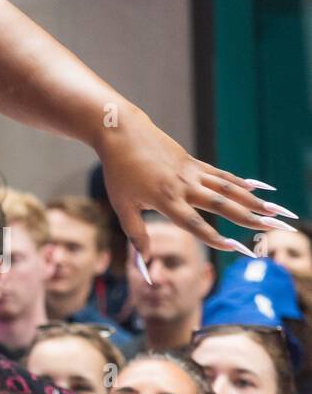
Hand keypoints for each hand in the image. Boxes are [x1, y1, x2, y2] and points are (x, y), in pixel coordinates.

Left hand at [96, 107, 290, 260]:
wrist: (122, 133)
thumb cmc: (119, 172)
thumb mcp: (122, 204)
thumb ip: (135, 233)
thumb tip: (143, 260)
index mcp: (165, 200)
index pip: (194, 224)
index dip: (214, 237)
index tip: (235, 248)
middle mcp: (183, 186)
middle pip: (221, 205)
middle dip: (248, 218)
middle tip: (273, 228)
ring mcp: (190, 172)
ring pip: (226, 188)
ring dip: (252, 200)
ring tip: (275, 210)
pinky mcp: (192, 162)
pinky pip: (219, 175)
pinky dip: (239, 182)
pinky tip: (257, 188)